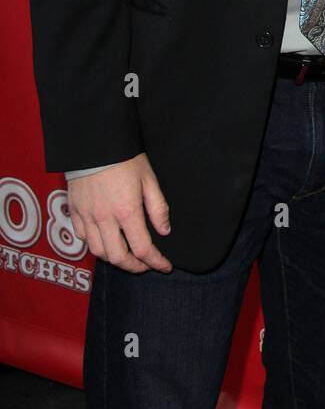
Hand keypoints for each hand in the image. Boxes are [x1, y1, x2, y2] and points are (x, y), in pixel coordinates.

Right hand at [67, 153, 172, 272]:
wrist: (94, 142)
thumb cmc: (124, 157)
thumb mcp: (149, 179)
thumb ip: (157, 207)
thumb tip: (164, 231)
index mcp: (127, 211)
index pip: (143, 249)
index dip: (156, 262)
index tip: (165, 266)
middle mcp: (105, 219)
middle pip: (118, 258)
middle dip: (134, 267)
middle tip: (146, 264)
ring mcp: (87, 216)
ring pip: (98, 252)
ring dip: (114, 258)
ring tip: (127, 255)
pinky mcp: (74, 211)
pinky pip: (82, 238)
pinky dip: (95, 245)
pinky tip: (105, 240)